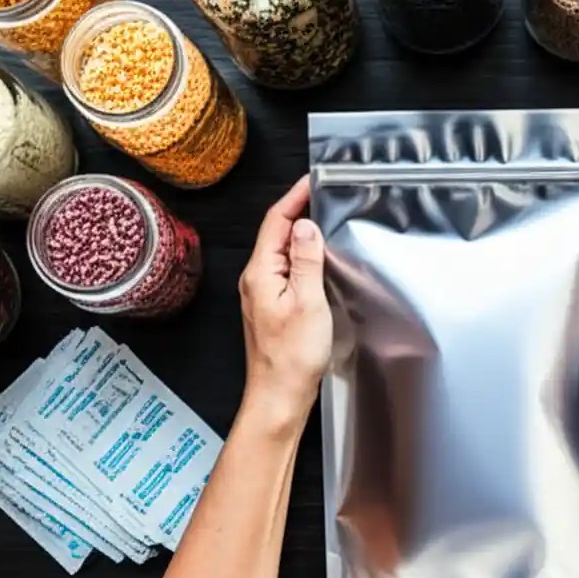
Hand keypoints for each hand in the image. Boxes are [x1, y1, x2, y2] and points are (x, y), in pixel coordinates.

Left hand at [238, 176, 332, 427]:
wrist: (279, 397)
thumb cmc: (292, 357)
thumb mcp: (307, 302)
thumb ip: (306, 260)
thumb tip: (305, 225)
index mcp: (260, 273)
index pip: (275, 221)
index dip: (294, 197)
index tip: (312, 180)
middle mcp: (256, 279)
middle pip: (275, 232)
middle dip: (297, 208)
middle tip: (322, 192)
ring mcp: (262, 293)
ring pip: (280, 251)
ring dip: (299, 232)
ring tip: (322, 217)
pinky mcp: (272, 306)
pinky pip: (285, 269)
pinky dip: (301, 255)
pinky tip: (316, 257)